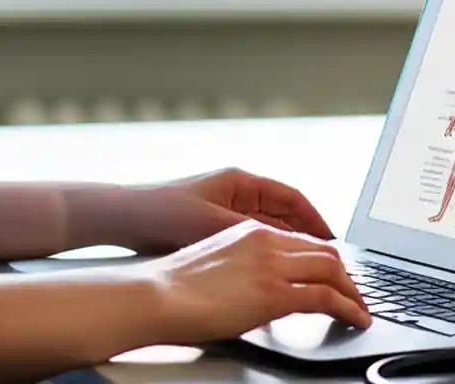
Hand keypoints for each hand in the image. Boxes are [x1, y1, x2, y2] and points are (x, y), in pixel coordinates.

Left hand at [117, 168, 335, 253]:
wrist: (121, 217)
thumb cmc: (162, 213)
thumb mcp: (213, 225)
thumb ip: (252, 234)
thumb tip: (287, 248)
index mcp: (241, 182)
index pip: (292, 198)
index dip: (315, 220)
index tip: (332, 241)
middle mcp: (236, 192)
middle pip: (283, 215)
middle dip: (304, 237)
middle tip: (325, 262)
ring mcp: (224, 209)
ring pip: (266, 229)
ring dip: (283, 247)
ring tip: (302, 270)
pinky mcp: (211, 226)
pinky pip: (248, 240)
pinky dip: (261, 254)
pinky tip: (267, 273)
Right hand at [143, 220, 370, 343]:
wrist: (158, 295)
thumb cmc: (174, 287)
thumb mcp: (215, 264)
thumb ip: (241, 268)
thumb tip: (251, 289)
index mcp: (251, 231)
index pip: (302, 241)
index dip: (326, 260)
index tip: (334, 276)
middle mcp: (267, 242)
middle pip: (325, 252)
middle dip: (346, 275)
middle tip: (354, 295)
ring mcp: (273, 266)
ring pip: (333, 270)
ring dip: (352, 292)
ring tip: (359, 310)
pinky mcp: (276, 293)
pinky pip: (327, 298)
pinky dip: (349, 308)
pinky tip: (355, 319)